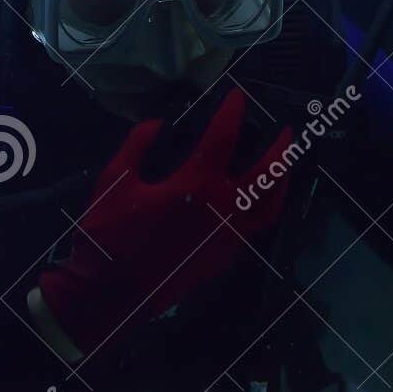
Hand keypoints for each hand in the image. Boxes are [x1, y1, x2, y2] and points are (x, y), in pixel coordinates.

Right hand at [37, 89, 293, 354]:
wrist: (110, 294)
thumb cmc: (108, 236)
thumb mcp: (114, 180)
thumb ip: (137, 145)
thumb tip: (157, 124)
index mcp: (195, 185)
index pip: (224, 138)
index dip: (232, 112)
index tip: (237, 97)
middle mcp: (223, 209)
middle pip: (267, 172)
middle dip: (279, 147)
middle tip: (284, 129)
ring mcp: (228, 237)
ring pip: (270, 205)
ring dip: (282, 181)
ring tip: (284, 165)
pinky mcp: (225, 258)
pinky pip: (256, 229)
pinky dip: (265, 209)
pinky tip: (257, 201)